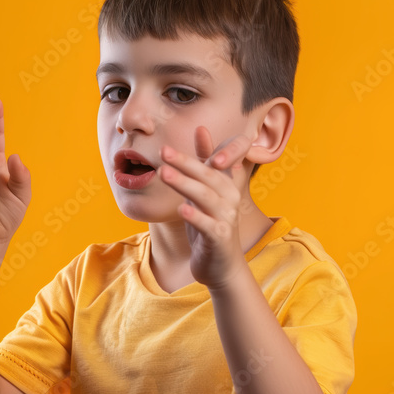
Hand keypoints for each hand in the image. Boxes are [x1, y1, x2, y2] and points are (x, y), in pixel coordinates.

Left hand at [158, 126, 251, 289]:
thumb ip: (204, 161)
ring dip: (184, 184)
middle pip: (207, 176)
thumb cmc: (210, 223)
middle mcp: (230, 198)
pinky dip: (195, 216)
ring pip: (205, 197)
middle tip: (163, 151)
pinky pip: (207, 225)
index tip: (196, 130)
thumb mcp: (206, 189)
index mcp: (226, 184)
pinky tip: (182, 208)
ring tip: (164, 174)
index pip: (215, 161)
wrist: (221, 265)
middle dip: (185, 162)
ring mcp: (226, 218)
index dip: (207, 147)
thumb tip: (201, 128)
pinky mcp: (220, 238)